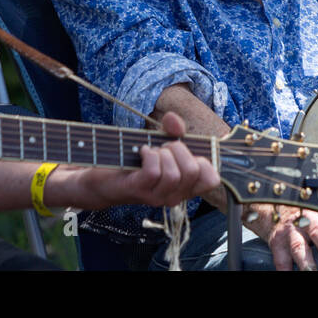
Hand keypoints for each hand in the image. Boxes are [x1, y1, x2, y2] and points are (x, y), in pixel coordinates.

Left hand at [79, 111, 220, 207]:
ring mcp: (157, 196)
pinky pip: (154, 171)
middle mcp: (175, 195)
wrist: (104, 179)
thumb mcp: (161, 143)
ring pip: (174, 174)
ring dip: (162, 153)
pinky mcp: (139, 190)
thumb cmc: (137, 161)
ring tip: (151, 152)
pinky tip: (142, 152)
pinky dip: (148, 154)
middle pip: (193, 171)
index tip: (187, 149)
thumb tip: (173, 120)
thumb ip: (173, 130)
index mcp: (186, 186)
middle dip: (179, 149)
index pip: (212, 180)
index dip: (205, 160)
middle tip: (163, 148)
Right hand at [248, 200, 317, 270]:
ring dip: (304, 258)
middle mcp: (310, 217)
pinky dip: (283, 266)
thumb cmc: (316, 214)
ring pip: (297, 243)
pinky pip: (279, 255)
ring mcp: (292, 228)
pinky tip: (287, 273)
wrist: (278, 204)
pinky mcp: (277, 240)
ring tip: (311, 271)